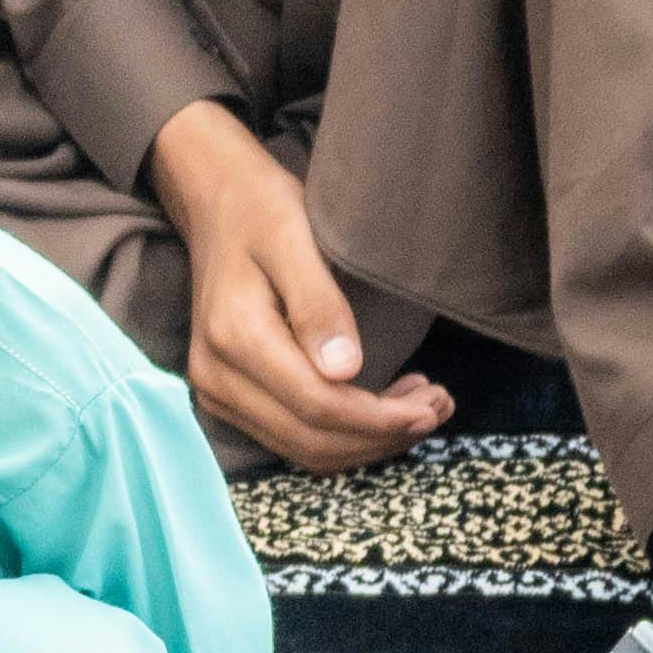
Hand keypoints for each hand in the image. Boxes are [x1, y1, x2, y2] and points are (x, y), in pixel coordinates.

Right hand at [150, 100, 448, 473]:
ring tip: (421, 410)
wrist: (215, 203)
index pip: (316, 405)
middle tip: (437, 408)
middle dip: (381, 434)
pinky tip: (381, 410)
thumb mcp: (295, 239)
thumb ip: (318, 305)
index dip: (379, 418)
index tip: (431, 407)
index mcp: (234, 337)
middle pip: (311, 439)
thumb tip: (347, 371)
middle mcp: (216, 377)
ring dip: (367, 441)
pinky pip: (291, 437)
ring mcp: (216, 393)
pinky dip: (342, 436)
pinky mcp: (227, 397)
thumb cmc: (260, 211)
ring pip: (303, 449)